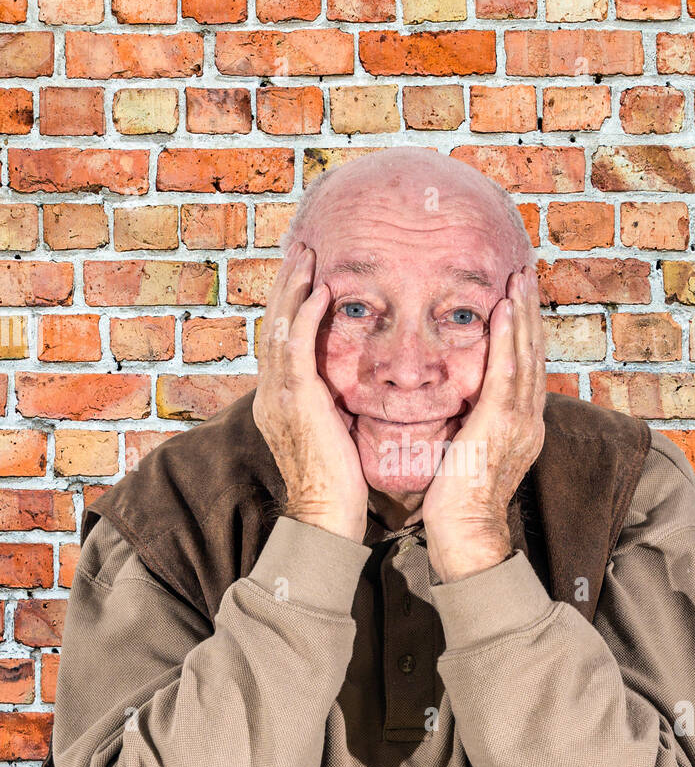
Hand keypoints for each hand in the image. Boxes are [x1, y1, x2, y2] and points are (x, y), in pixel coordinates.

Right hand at [253, 240, 368, 542]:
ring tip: (307, 256)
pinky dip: (306, 314)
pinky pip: (296, 345)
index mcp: (277, 401)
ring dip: (293, 287)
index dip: (288, 307)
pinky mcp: (294, 399)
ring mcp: (277, 395)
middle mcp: (270, 393)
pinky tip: (321, 289)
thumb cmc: (338, 484)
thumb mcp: (333, 434)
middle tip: (300, 251)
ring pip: (278, 326)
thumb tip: (351, 389)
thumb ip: (334, 405)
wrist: (327, 515)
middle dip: (285, 286)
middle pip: (271, 325)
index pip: (279, 342)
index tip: (303, 278)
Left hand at [422, 265, 545, 581]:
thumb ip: (470, 425)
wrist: (465, 533)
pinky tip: (504, 311)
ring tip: (518, 279)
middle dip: (529, 313)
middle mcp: (528, 419)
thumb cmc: (457, 501)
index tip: (517, 302)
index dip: (523, 334)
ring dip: (523, 314)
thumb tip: (456, 406)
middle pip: (533, 354)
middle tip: (524, 275)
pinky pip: (508, 372)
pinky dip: (509, 339)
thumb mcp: (469, 453)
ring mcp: (521, 421)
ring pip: (526, 356)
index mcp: (522, 426)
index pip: (524, 369)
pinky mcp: (502, 424)